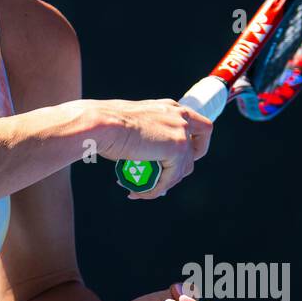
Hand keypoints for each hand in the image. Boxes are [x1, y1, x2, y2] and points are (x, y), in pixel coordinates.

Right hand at [96, 98, 213, 199]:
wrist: (102, 125)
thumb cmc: (106, 125)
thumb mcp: (132, 126)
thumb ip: (147, 137)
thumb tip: (146, 158)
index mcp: (170, 108)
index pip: (198, 127)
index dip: (195, 146)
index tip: (179, 160)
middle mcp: (180, 116)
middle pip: (196, 150)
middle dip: (179, 169)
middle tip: (157, 180)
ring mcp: (181, 131)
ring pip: (183, 169)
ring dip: (163, 183)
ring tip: (138, 189)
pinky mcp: (178, 148)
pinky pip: (171, 178)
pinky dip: (154, 189)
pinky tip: (137, 192)